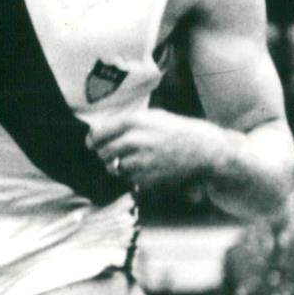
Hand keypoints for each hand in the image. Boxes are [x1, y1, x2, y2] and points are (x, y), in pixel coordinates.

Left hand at [85, 108, 216, 190]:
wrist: (202, 148)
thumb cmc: (175, 129)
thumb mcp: (151, 116)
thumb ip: (127, 122)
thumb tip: (101, 130)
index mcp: (135, 122)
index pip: (101, 133)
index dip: (93, 139)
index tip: (92, 143)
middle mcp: (136, 140)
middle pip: (104, 152)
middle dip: (103, 154)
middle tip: (107, 154)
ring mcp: (143, 161)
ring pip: (115, 168)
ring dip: (117, 166)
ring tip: (130, 160)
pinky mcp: (149, 178)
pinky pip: (129, 179)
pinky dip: (131, 176)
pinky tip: (143, 168)